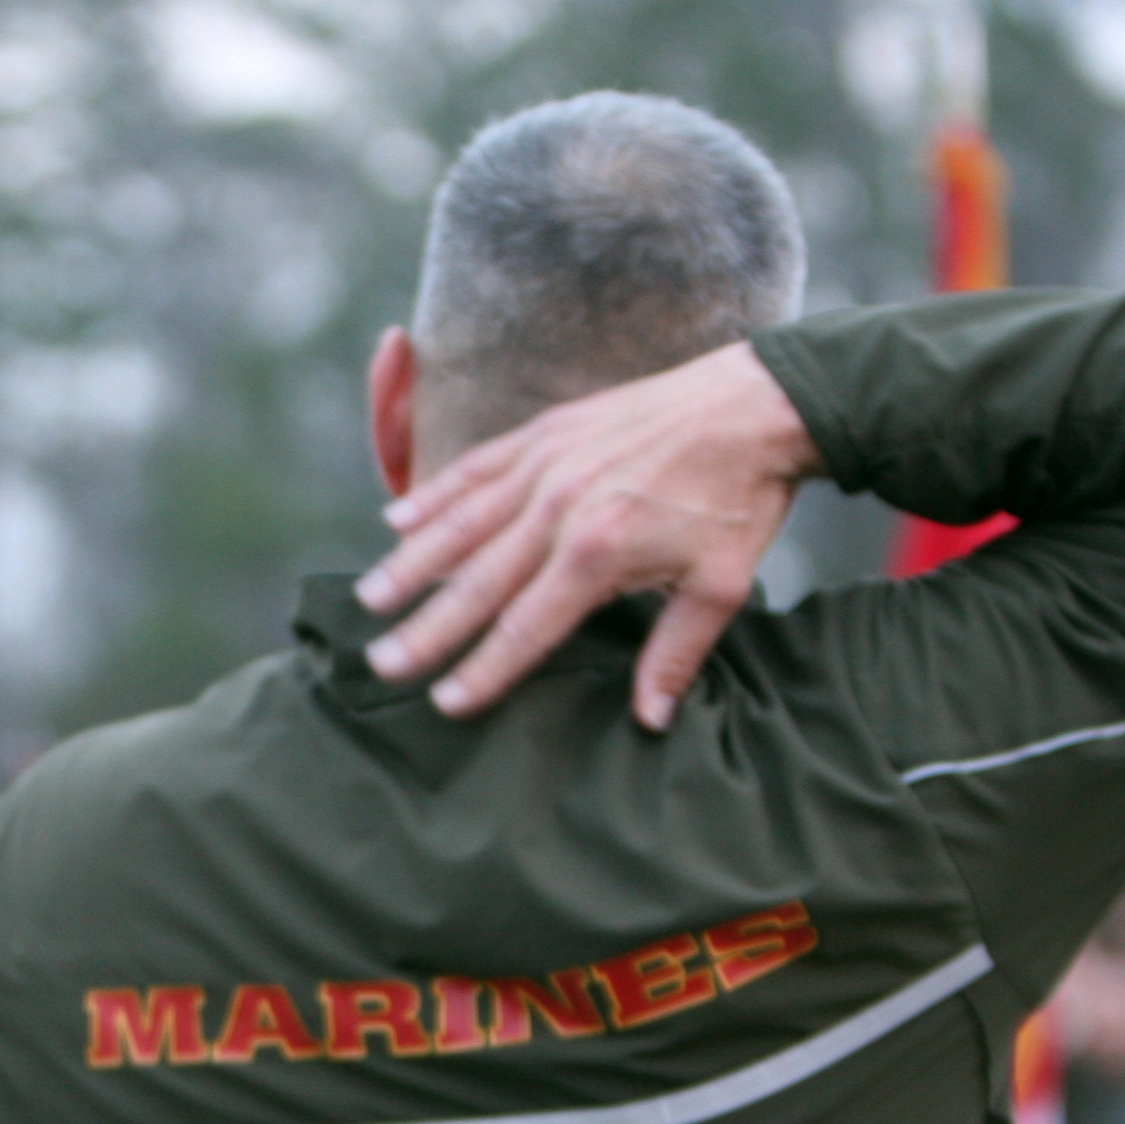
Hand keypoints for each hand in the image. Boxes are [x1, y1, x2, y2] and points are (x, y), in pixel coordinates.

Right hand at [353, 341, 821, 729]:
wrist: (754, 404)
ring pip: (460, 523)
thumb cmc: (741, 498)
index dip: (483, 670)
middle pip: (476, 582)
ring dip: (411, 564)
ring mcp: (546, 465)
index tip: (445, 702)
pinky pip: (477, 468)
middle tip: (381, 663)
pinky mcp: (546, 431)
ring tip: (370, 599)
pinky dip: (435, 494)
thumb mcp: (722, 587)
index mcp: (599, 553)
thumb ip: (675, 653)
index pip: (525, 628)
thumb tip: (650, 720)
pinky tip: (396, 518)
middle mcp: (559, 509)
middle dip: (425, 629)